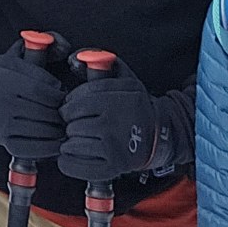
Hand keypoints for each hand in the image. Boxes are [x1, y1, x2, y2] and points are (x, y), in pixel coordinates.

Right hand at [0, 43, 67, 160]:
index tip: (59, 91)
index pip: (42, 87)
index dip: (57, 91)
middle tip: (63, 109)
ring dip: (59, 128)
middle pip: (45, 110)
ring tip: (60, 121)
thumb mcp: (21, 53)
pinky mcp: (6, 143)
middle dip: (60, 110)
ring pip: (44, 130)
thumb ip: (43, 43)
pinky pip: (37, 149)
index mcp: (3, 74)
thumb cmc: (12, 76)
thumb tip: (55, 43)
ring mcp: (1, 124)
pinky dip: (52, 145)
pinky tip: (55, 136)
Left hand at [58, 58, 178, 180]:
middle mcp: (112, 126)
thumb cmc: (135, 106)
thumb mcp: (124, 79)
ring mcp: (112, 149)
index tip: (73, 110)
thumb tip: (76, 58)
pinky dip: (69, 162)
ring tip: (82, 139)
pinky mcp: (111, 168)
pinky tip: (76, 155)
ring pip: (71, 145)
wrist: (159, 135)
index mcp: (113, 102)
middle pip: (70, 125)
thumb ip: (101, 64)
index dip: (68, 107)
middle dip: (72, 124)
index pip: (72, 104)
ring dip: (71, 142)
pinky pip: (73, 165)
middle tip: (81, 126)